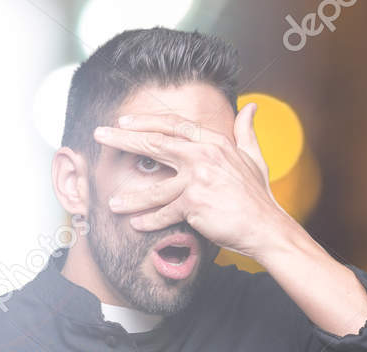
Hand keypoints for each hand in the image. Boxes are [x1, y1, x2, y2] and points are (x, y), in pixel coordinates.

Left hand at [93, 103, 293, 259]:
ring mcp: (198, 178)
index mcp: (215, 142)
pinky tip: (135, 225)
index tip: (124, 120)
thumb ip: (246, 132)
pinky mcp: (194, 203)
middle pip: (155, 144)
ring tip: (112, 202)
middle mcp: (204, 155)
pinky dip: (149, 221)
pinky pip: (164, 213)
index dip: (147, 122)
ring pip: (154, 187)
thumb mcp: (254, 157)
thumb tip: (252, 108)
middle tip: (100, 135)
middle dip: (123, 139)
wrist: (266, 227)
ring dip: (130, 197)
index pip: (174, 125)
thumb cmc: (258, 196)